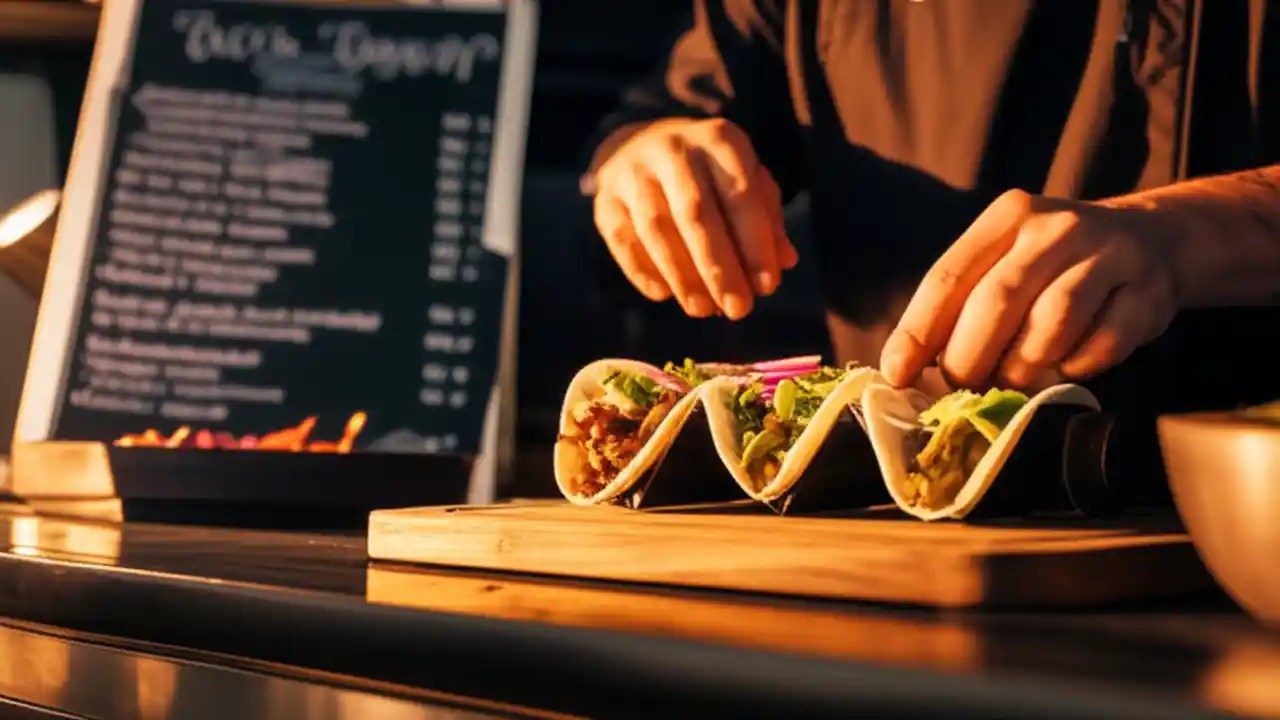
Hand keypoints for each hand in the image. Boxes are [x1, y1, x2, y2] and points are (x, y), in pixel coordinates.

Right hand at [591, 118, 797, 319]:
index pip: (740, 194)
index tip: (766, 287)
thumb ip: (766, 218)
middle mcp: (672, 149)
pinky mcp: (605, 198)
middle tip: (738, 309)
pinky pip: (623, 240)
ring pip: (657, 229)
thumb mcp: (744, 180)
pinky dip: (644, 271)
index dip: (754, 243)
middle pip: (696, 213)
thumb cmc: (708, 173)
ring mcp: (633, 172)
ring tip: (704, 309)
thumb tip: (785, 261)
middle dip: (719, 268)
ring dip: (683, 276)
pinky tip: (665, 294)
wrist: (640, 146)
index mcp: (718, 140)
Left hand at [880, 189, 1180, 389]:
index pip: (949, 276)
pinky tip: (1065, 367)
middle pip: (998, 300)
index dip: (918, 331)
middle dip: (968, 357)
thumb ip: (960, 306)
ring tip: (1011, 381)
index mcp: (1008, 217)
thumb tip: (906, 369)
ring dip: (1022, 367)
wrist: (1152, 240)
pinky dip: (1075, 368)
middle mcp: (1056, 227)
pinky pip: (1101, 345)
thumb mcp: (1004, 262)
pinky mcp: (1148, 292)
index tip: (896, 374)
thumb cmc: (1053, 265)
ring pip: (1051, 324)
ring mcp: (1108, 255)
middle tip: (959, 389)